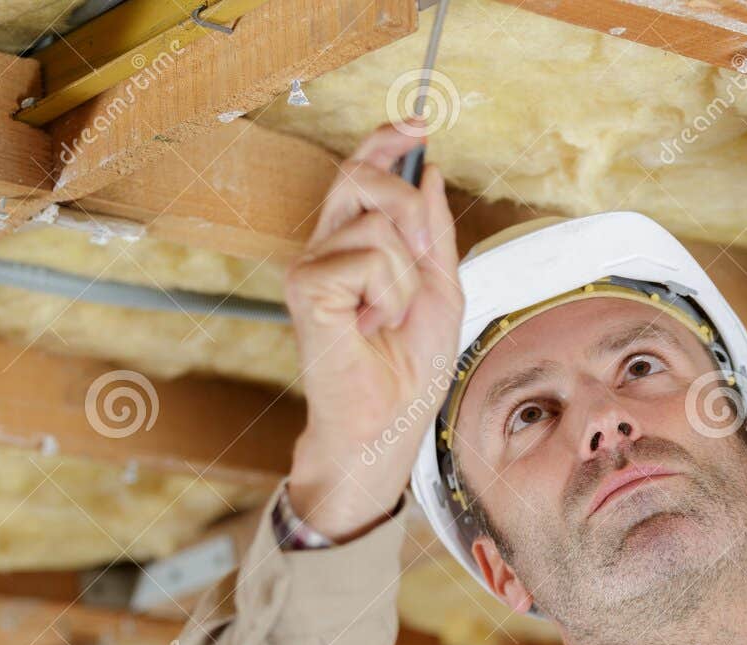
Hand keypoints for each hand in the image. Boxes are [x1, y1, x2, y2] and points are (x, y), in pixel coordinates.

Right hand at [283, 122, 462, 540]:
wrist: (390, 420)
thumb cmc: (409, 367)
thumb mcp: (441, 287)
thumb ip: (434, 231)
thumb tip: (429, 169)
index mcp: (354, 244)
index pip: (360, 172)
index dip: (383, 140)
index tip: (417, 123)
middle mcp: (326, 247)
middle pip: (363, 178)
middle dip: (408, 210)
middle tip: (421, 261)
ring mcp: (311, 266)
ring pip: (377, 226)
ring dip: (405, 279)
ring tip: (389, 318)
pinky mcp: (305, 287)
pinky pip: (367, 260)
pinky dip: (388, 296)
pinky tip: (371, 326)